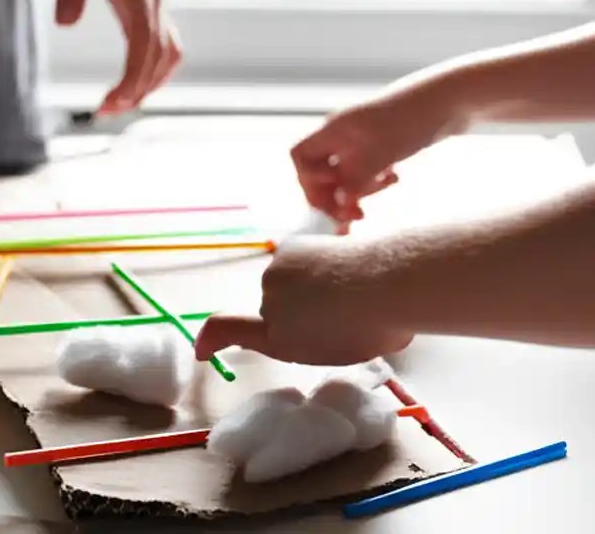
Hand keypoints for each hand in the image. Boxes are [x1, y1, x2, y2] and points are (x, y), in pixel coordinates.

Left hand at [55, 0, 181, 115]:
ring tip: (116, 106)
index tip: (112, 101)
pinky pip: (165, 50)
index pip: (145, 43)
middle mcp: (157, 3)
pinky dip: (154, 73)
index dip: (133, 76)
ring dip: (149, 84)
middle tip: (104, 112)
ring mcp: (160, 9)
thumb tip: (65, 23)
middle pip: (160, 57)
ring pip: (169, 56)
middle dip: (137, 88)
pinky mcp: (155, 15)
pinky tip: (131, 89)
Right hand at [194, 237, 412, 365]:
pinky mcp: (293, 246)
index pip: (227, 329)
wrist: (391, 280)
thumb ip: (319, 338)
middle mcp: (269, 300)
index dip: (212, 340)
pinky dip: (320, 266)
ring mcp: (279, 269)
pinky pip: (303, 262)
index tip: (203, 349)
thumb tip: (324, 319)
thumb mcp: (344, 349)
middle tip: (343, 318)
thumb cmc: (376, 325)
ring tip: (350, 290)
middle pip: (276, 307)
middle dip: (302, 313)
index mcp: (279, 336)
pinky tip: (346, 268)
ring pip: (291, 282)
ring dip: (312, 286)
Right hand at [292, 84, 463, 231]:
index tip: (335, 194)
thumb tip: (338, 205)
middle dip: (335, 196)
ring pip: (346, 174)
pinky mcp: (383, 144)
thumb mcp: (381, 153)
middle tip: (356, 216)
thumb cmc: (413, 118)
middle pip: (321, 171)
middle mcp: (344, 133)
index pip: (301, 157)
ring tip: (383, 189)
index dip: (310, 181)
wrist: (452, 98)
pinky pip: (366, 171)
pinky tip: (394, 179)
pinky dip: (373, 183)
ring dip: (358, 190)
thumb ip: (354, 181)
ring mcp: (363, 139)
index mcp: (335, 129)